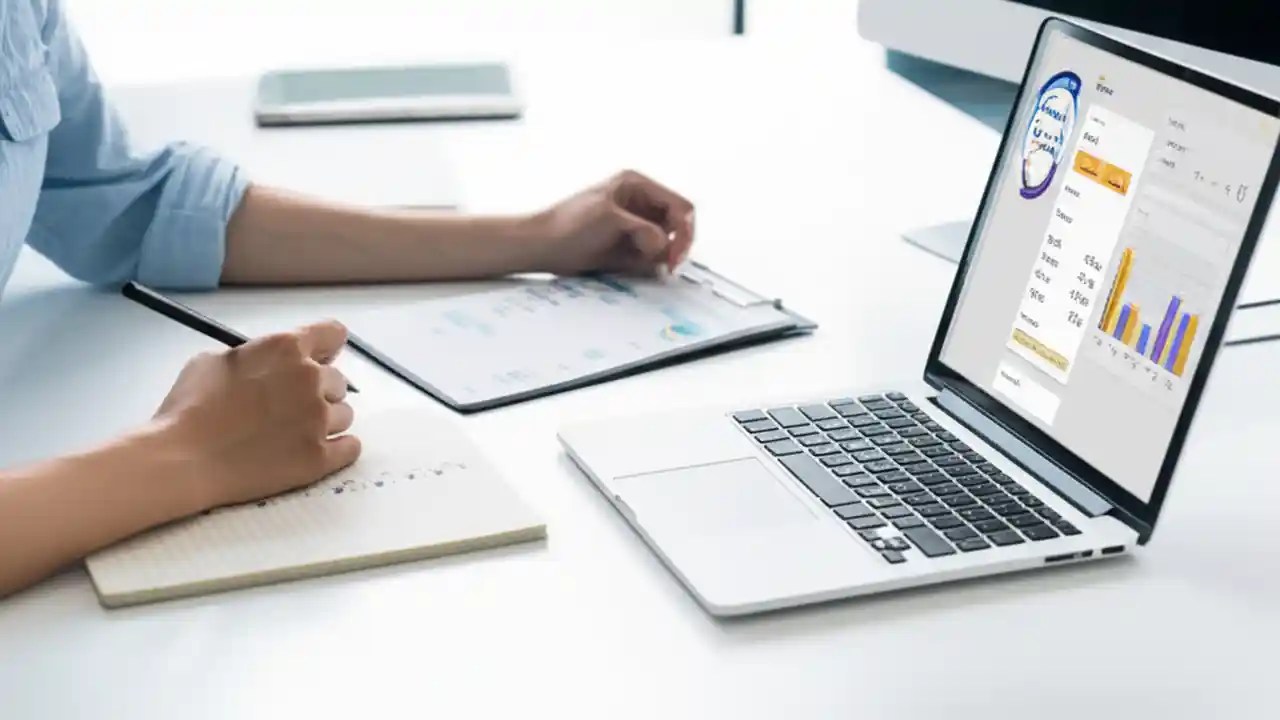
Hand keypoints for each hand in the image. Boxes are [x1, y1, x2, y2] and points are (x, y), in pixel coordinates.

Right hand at [154, 321, 360, 509]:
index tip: (318, 360)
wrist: (182, 459)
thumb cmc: (189, 407)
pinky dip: (338, 448)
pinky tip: (315, 449)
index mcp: (287, 348)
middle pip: (339, 381)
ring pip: (344, 414)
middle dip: (319, 391)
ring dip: (325, 420)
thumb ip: (255, 355)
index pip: (334, 334)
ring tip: (293, 432)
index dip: (325, 349)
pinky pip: (350, 447)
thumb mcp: (214, 360)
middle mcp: (311, 379)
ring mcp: (319, 420)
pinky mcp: (320, 457)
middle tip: (289, 407)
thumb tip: (271, 363)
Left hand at [528, 170, 694, 275]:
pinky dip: (647, 265)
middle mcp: (640, 202)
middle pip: (676, 227)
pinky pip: (651, 257)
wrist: (541, 247)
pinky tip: (628, 266)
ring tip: (634, 262)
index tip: (675, 256)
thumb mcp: (609, 218)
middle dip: (672, 247)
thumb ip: (642, 228)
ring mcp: (635, 225)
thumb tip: (664, 244)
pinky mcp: (628, 245)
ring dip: (658, 257)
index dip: (684, 232)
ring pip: (665, 244)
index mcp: (637, 185)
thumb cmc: (568, 224)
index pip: (680, 207)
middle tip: (662, 266)